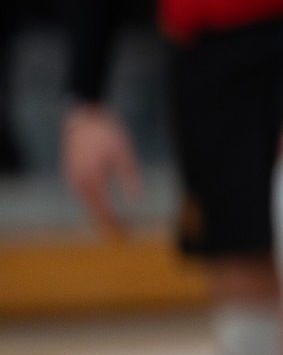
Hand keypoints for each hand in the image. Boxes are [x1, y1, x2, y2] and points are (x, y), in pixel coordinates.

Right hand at [62, 104, 142, 237]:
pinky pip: (83, 196)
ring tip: (115, 228)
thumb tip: (138, 199)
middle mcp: (78, 181)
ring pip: (87, 204)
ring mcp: (73, 177)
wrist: (83, 116)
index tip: (125, 235)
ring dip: (100, 217)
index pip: (103, 209)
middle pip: (93, 211)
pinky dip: (94, 206)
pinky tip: (103, 211)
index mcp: (91, 178)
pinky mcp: (72, 173)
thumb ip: (130, 176)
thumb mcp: (123, 153)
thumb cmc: (105, 132)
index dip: (114, 224)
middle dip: (108, 225)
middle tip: (123, 239)